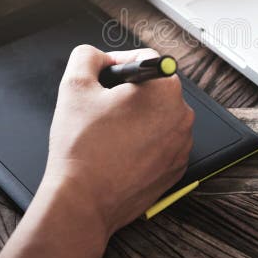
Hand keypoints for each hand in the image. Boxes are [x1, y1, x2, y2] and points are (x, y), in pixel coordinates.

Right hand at [44, 46, 193, 236]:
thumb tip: (97, 56)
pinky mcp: (176, 168)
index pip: (145, 60)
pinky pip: (161, 144)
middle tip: (101, 109)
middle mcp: (182, 115)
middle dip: (128, 94)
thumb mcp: (75, 86)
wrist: (83, 201)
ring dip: (136, 119)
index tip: (103, 77)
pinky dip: (144, 144)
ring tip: (108, 134)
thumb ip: (87, 57)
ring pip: (157, 118)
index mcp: (165, 90)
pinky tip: (119, 152)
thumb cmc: (81, 148)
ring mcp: (182, 145)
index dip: (118, 64)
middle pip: (153, 90)